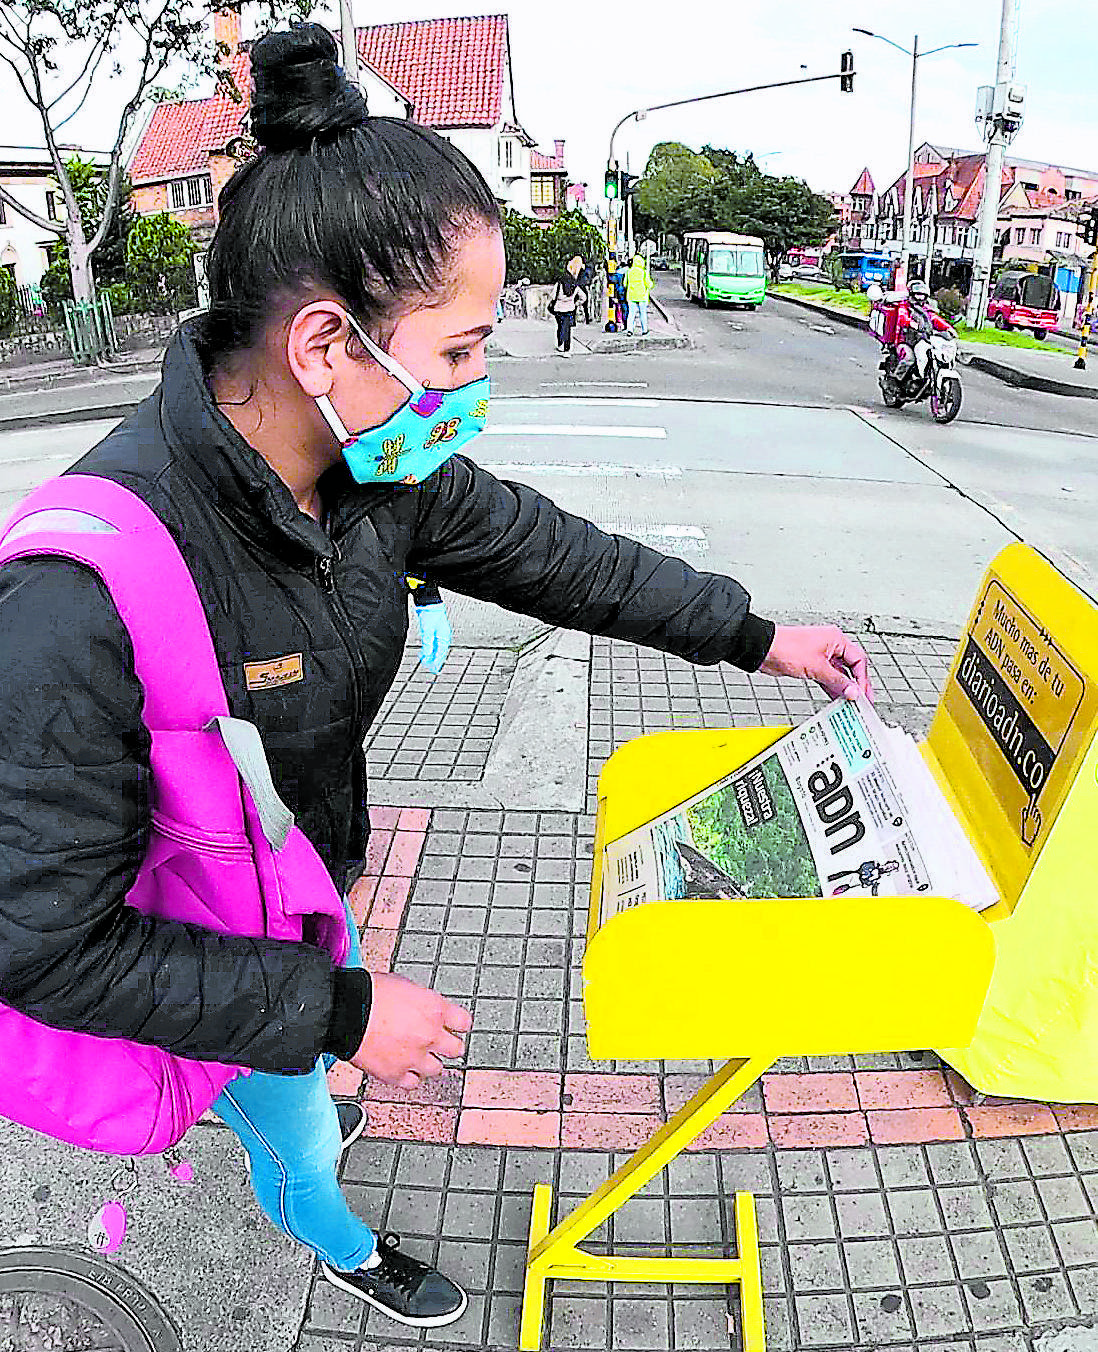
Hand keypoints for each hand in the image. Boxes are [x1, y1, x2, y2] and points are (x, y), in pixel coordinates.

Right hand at [350, 972, 471, 1089]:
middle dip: (447, 1045)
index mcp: (435, 1009)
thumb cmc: (369, 993)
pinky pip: (412, 1082)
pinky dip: (408, 1076)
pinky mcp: (396, 1074)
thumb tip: (425, 1009)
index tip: (453, 1026)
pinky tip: (402, 1067)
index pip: (464, 1023)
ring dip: (428, 1062)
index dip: (457, 1024)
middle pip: (456, 1049)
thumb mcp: (405, 986)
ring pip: (436, 1069)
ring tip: (416, 1055)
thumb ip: (423, 1002)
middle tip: (437, 1043)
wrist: (345, 1012)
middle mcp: (430, 1035)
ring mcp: (414, 1057)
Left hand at [416, 603, 451, 674]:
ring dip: (433, 656)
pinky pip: (435, 643)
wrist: (428, 601)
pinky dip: (432, 649)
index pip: (441, 653)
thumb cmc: (430, 612)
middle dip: (436, 661)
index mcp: (444, 636)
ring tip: (428, 662)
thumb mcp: (427, 630)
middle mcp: (444, 635)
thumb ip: (427, 643)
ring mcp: (440, 633)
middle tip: (432, 670)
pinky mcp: (435, 630)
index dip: (437, 662)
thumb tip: (426, 655)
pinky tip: (427, 652)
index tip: (434, 670)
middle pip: (441, 652)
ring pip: (438, 648)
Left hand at [759, 624, 872, 700]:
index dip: (862, 678)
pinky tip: (836, 698)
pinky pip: (827, 678)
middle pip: (851, 667)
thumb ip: (837, 681)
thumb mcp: (817, 667)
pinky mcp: (811, 665)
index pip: (858, 660)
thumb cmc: (786, 647)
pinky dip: (832, 687)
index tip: (863, 693)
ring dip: (844, 688)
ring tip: (850, 703)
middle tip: (862, 700)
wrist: (764, 650)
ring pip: (838, 674)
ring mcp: (820, 656)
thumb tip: (853, 691)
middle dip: (856, 684)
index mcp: (836, 639)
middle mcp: (830, 646)